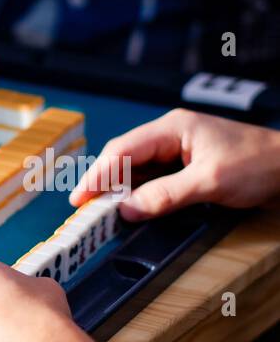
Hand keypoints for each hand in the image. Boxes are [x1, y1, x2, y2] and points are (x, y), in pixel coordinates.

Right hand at [71, 109, 279, 220]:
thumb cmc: (260, 163)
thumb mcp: (209, 181)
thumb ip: (165, 195)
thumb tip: (127, 209)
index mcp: (174, 127)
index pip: (122, 149)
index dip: (97, 175)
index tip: (80, 199)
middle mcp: (171, 136)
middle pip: (123, 158)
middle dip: (102, 183)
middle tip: (84, 210)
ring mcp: (178, 151)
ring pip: (135, 171)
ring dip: (118, 191)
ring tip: (101, 213)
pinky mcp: (184, 167)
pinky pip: (151, 180)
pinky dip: (137, 195)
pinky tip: (130, 209)